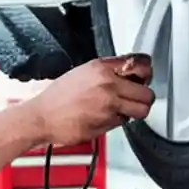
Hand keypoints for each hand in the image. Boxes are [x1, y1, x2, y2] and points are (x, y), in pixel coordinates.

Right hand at [25, 54, 154, 145]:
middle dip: (144, 98)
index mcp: (101, 68)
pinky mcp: (107, 123)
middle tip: (137, 99)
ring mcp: (109, 105)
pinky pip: (124, 122)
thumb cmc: (56, 97)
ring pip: (141, 110)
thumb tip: (126, 75)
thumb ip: (105, 73)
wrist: (42, 117)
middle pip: (146, 93)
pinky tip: (105, 117)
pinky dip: (118, 121)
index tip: (144, 78)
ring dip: (136, 111)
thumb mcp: (81, 73)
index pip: (140, 65)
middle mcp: (108, 84)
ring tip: (125, 110)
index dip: (146, 73)